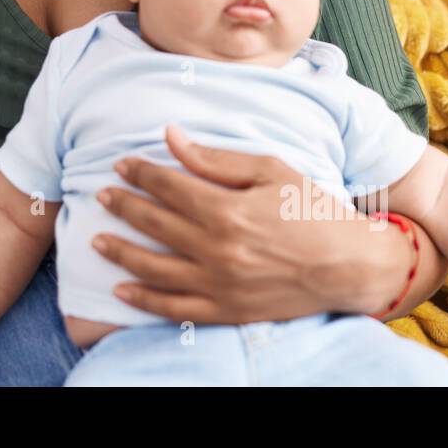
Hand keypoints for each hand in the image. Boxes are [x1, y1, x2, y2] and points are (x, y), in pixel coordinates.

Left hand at [91, 124, 376, 324]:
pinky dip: (145, 300)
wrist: (350, 265)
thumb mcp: (270, 170)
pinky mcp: (227, 311)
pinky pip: (175, 309)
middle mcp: (217, 249)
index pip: (168, 186)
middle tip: (102, 195)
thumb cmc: (313, 210)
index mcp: (227, 209)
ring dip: (121, 253)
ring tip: (97, 241)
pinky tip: (122, 290)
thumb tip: (171, 137)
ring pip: (155, 268)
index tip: (120, 165)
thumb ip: (216, 159)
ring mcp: (220, 284)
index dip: (140, 173)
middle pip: (155, 224)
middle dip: (124, 207)